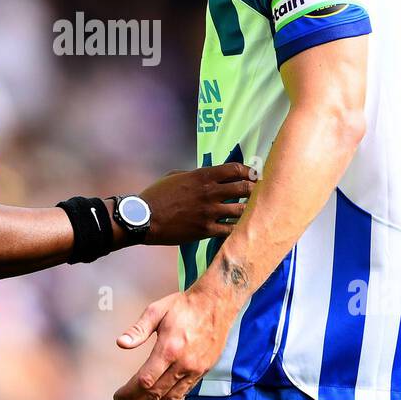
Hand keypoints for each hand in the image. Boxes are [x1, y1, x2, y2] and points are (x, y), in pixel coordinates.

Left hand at [112, 287, 236, 399]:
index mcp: (169, 348)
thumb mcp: (157, 310)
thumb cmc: (183, 305)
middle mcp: (183, 363)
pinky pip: (183, 393)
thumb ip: (138, 330)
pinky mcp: (202, 371)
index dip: (129, 392)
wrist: (216, 304)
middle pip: (155, 394)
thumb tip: (120, 344)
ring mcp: (195, 369)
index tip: (117, 396)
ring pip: (170, 398)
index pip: (145, 380)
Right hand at [139, 162, 253, 244]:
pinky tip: (239, 227)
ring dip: (247, 209)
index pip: (235, 169)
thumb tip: (207, 176)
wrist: (145, 218)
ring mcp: (209, 212)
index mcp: (202, 176)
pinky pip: (231, 229)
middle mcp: (209, 192)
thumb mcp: (175, 176)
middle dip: (253, 189)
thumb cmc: (157, 195)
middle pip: (244, 188)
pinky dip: (237, 227)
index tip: (253, 175)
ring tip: (249, 210)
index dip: (248, 171)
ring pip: (241, 209)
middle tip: (256, 192)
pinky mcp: (206, 230)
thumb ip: (194, 174)